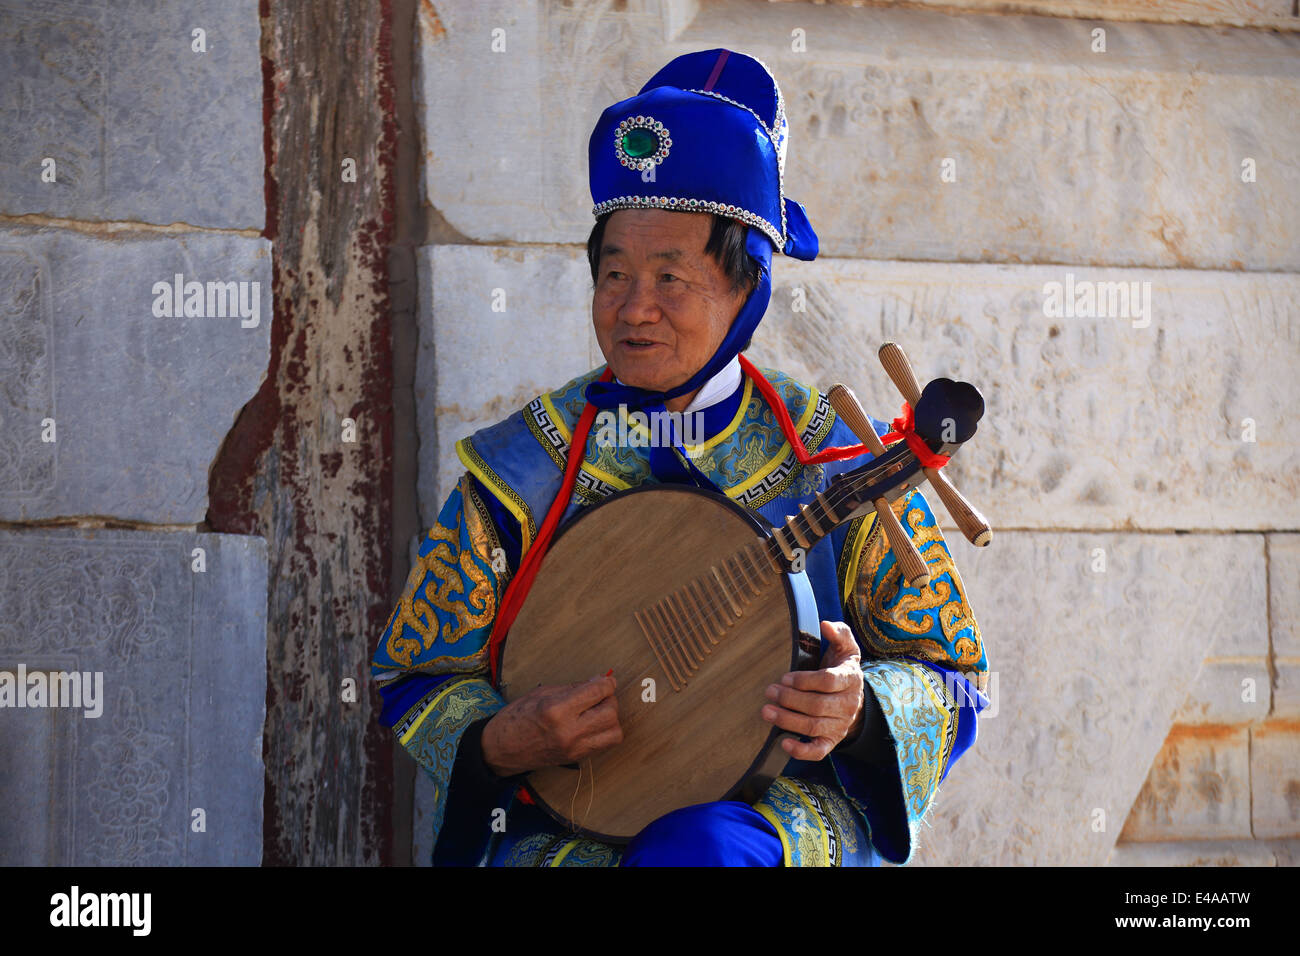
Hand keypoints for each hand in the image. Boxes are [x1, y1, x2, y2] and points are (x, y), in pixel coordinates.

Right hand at [481, 674, 622, 776]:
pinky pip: (605, 744)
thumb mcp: (542, 693)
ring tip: (597, 711)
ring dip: (611, 718)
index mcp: (557, 709)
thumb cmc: (517, 717)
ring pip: (614, 732)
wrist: (501, 749)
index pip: (597, 692)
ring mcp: (574, 748)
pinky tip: (592, 724)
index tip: (607, 680)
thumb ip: (573, 688)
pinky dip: (605, 731)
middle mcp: (569, 730)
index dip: (607, 683)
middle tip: (599, 695)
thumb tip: (599, 682)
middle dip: (610, 699)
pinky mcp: (577, 758)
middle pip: (610, 712)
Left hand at [760, 620, 864, 760]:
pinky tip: (783, 743)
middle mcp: (847, 704)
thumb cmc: (842, 668)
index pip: (828, 681)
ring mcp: (840, 725)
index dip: (804, 680)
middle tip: (769, 691)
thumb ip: (839, 633)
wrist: (854, 698)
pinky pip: (819, 751)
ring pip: (813, 727)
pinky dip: (801, 751)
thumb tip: (825, 624)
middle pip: (817, 705)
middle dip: (790, 699)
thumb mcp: (846, 648)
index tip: (784, 678)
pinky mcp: (831, 741)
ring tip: (766, 712)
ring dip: (788, 721)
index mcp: (850, 679)